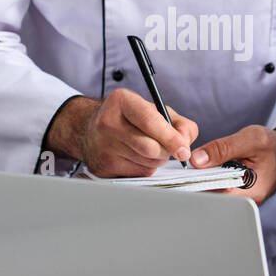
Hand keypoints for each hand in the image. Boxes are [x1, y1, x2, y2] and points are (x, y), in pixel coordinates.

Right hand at [45, 90, 197, 176]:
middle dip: (166, 151)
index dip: (171, 138)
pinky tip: (136, 157)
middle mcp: (107, 122)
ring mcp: (103, 147)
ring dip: (157, 160)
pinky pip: (139, 174)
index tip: (184, 150)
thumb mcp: (155, 110)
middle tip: (167, 147)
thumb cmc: (129, 118)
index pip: (149, 121)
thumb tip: (186, 143)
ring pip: (148, 163)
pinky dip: (146, 168)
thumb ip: (179, 123)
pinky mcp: (102, 167)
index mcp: (121, 101)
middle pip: (151, 148)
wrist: (90, 129)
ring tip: (149, 149)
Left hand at [190, 125, 275, 204]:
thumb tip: (197, 159)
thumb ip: (223, 148)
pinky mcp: (235, 195)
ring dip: (200, 181)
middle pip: (211, 198)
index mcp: (250, 192)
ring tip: (196, 169)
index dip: (196, 186)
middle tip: (187, 171)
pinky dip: (207, 180)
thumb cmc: (272, 147)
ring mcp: (239, 200)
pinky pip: (216, 190)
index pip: (215, 196)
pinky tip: (204, 171)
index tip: (184, 176)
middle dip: (196, 184)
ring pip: (212, 195)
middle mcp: (244, 201)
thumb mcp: (250, 139)